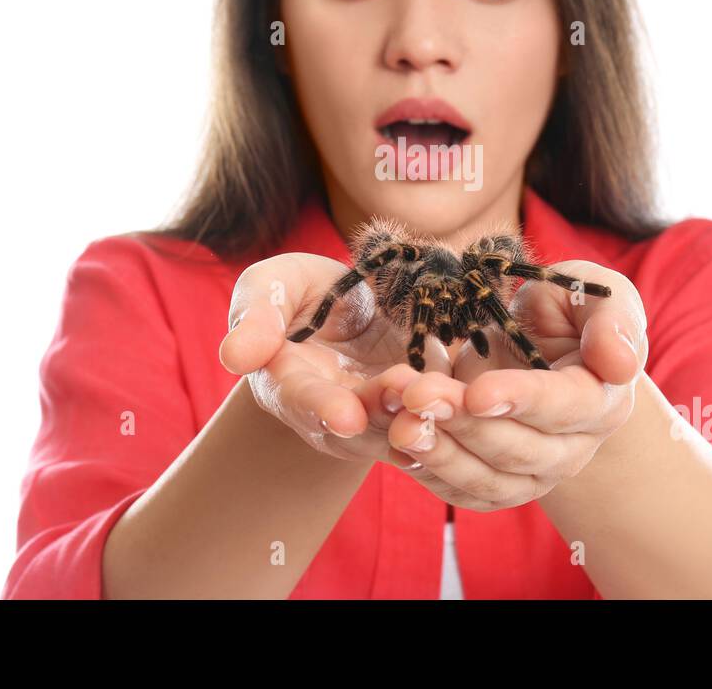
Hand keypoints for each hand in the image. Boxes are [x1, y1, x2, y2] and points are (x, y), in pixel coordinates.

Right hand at [218, 252, 452, 466]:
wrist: (354, 306)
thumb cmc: (301, 294)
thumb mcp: (273, 286)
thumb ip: (256, 315)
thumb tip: (235, 355)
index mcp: (290, 384)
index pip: (302, 401)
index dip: (323, 408)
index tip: (344, 417)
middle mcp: (336, 411)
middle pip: (360, 422)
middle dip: (384, 412)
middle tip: (406, 396)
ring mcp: (383, 415)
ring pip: (404, 425)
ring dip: (425, 413)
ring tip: (444, 395)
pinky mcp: (423, 407)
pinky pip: (441, 416)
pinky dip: (457, 409)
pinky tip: (477, 398)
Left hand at [384, 260, 647, 510]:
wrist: (541, 347)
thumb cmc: (568, 312)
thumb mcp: (593, 293)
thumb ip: (612, 319)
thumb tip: (619, 364)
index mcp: (601, 399)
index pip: (564, 407)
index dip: (521, 400)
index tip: (476, 392)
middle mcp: (572, 448)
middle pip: (518, 450)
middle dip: (463, 423)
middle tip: (414, 394)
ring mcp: (535, 475)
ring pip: (488, 481)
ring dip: (440, 454)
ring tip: (398, 425)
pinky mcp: (498, 485)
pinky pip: (463, 492)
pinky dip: (427, 472)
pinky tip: (394, 443)